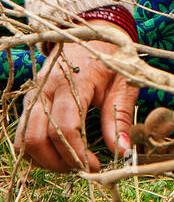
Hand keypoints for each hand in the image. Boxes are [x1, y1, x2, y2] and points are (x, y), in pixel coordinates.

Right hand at [15, 25, 138, 172]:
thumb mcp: (123, 84)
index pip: (65, 128)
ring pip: (24, 139)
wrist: (92, 33)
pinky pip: (22, 133)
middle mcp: (46, 88)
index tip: (95, 165)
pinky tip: (57, 153)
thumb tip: (122, 151)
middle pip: (37, 138)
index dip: (78, 154)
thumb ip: (120, 118)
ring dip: (45, 160)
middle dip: (58, 162)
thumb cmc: (111, 59)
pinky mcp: (29, 100)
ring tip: (70, 162)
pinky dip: (35, 151)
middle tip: (81, 168)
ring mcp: (33, 94)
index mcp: (72, 82)